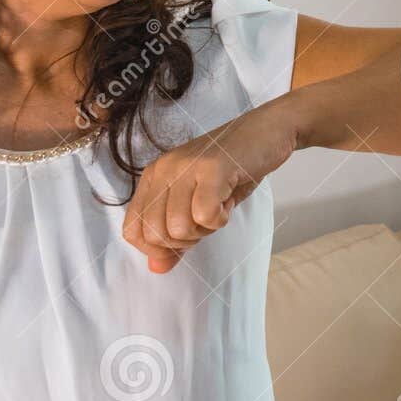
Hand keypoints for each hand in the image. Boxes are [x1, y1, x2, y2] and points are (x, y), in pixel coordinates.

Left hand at [122, 100, 298, 273]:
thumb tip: (157, 269)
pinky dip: (220, 219)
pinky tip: (229, 201)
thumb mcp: (198, 204)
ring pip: (178, 227)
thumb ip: (176, 237)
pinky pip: (205, 215)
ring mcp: (186, 167)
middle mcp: (164, 170)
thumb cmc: (234, 170)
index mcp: (154, 177)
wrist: (268, 131)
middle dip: (184, 240)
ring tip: (219, 206)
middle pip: (154, 233)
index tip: (184, 237)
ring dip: (205, 228)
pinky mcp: (212, 168)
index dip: (156, 247)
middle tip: (206, 219)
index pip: (132, 229)